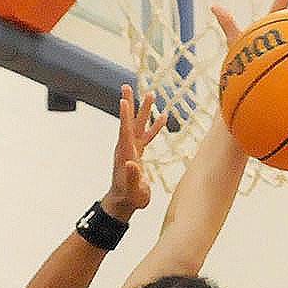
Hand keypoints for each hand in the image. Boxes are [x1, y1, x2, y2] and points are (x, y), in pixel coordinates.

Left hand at [100, 86, 163, 219]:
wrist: (124, 202)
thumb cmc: (129, 197)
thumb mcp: (133, 190)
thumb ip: (133, 177)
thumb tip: (132, 163)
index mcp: (126, 153)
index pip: (125, 130)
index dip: (125, 115)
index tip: (124, 99)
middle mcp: (127, 147)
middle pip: (129, 121)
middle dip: (130, 104)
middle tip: (127, 86)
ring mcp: (132, 149)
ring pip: (139, 125)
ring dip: (145, 110)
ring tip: (151, 94)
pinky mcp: (137, 152)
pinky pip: (147, 136)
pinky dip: (154, 126)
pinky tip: (163, 117)